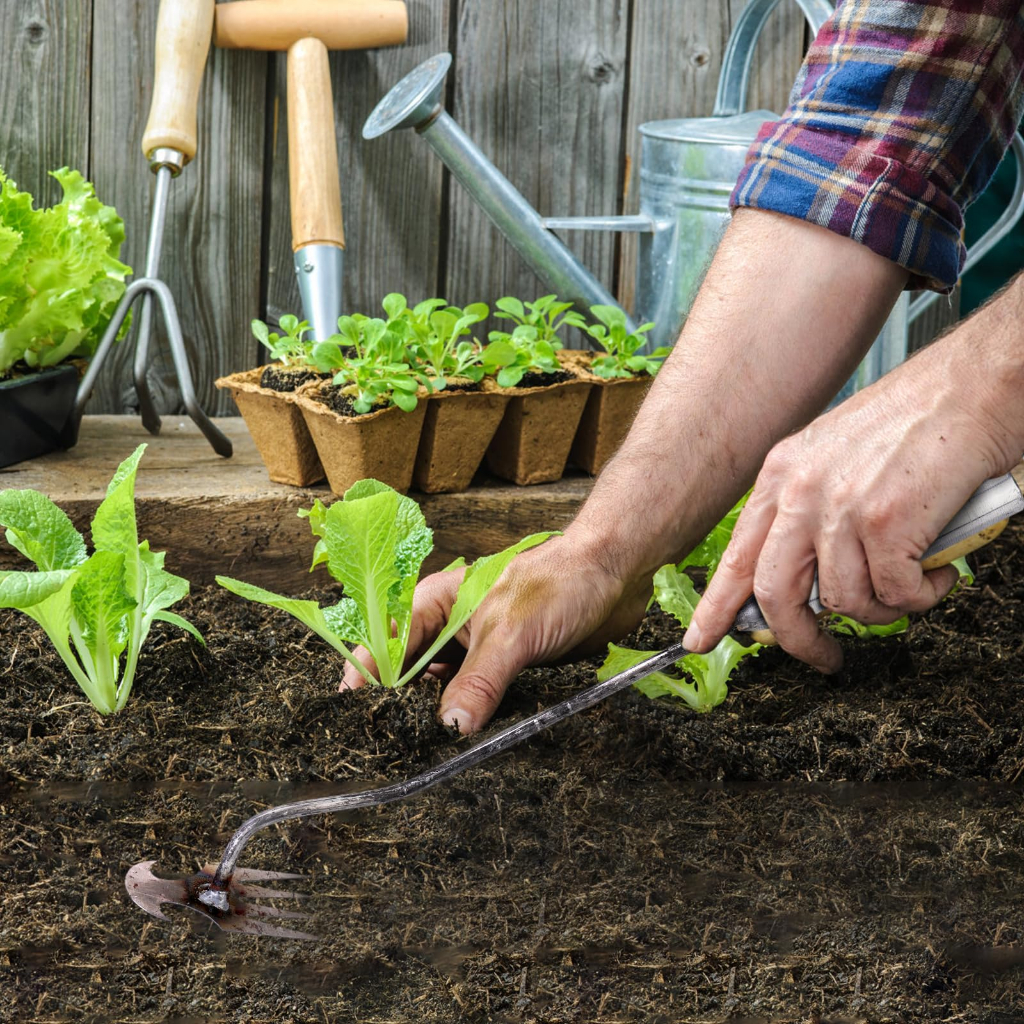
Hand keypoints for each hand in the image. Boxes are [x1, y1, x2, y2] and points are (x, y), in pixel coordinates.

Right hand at [340, 530, 649, 733]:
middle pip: (411, 673)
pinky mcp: (508, 670)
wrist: (615, 574)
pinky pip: (480, 701)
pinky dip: (473, 721)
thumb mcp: (511, 633)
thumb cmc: (559, 582)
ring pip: (445, 691)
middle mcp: (451, 628)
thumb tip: (450, 727)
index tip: (356, 715)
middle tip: (393, 746)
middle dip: (402, 705)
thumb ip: (479, 681)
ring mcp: (479, 651)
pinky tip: (469, 745)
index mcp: (437, 603)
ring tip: (425, 753)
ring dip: (440, 717)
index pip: (387, 644)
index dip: (367, 678)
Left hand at [683, 338, 1018, 670]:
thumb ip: (810, 511)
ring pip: (844, 602)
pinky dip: (921, 596)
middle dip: (797, 639)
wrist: (974, 385)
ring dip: (883, 610)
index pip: (736, 555)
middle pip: (774, 593)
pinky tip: (937, 571)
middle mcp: (800, 491)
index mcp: (781, 475)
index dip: (718, 606)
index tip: (701, 638)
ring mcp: (840, 508)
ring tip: (912, 586)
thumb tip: (808, 577)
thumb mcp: (836, 457)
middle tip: (824, 658)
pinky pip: (894, 595)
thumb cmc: (918, 424)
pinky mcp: (886, 523)